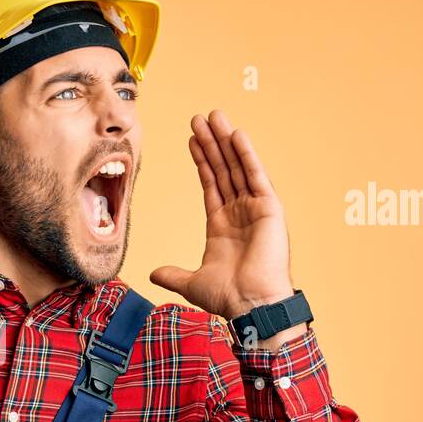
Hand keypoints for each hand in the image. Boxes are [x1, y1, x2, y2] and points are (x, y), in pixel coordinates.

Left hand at [150, 110, 302, 340]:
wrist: (252, 305)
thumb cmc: (229, 298)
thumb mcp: (192, 283)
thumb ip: (174, 275)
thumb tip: (153, 274)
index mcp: (222, 226)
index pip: (210, 184)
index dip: (201, 162)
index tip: (192, 140)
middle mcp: (240, 213)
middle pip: (223, 170)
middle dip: (211, 144)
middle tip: (200, 118)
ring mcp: (255, 209)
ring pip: (237, 167)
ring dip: (226, 141)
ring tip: (214, 116)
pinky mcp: (269, 209)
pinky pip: (256, 175)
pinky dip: (246, 155)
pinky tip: (236, 134)